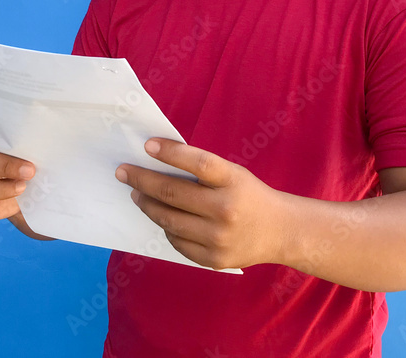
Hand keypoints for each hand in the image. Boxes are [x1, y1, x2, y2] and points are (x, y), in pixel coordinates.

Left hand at [115, 138, 287, 270]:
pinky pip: (177, 241)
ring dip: (147, 204)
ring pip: (169, 220)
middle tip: (124, 172)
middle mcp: (225, 210)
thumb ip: (202, 171)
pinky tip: (160, 216)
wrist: (281, 231)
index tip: (146, 146)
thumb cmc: (250, 195)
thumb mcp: (234, 174)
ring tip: (137, 194)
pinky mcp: (213, 259)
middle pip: (173, 194)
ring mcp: (218, 238)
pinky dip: (165, 227)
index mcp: (233, 181)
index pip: (197, 163)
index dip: (170, 153)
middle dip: (142, 180)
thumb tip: (158, 163)